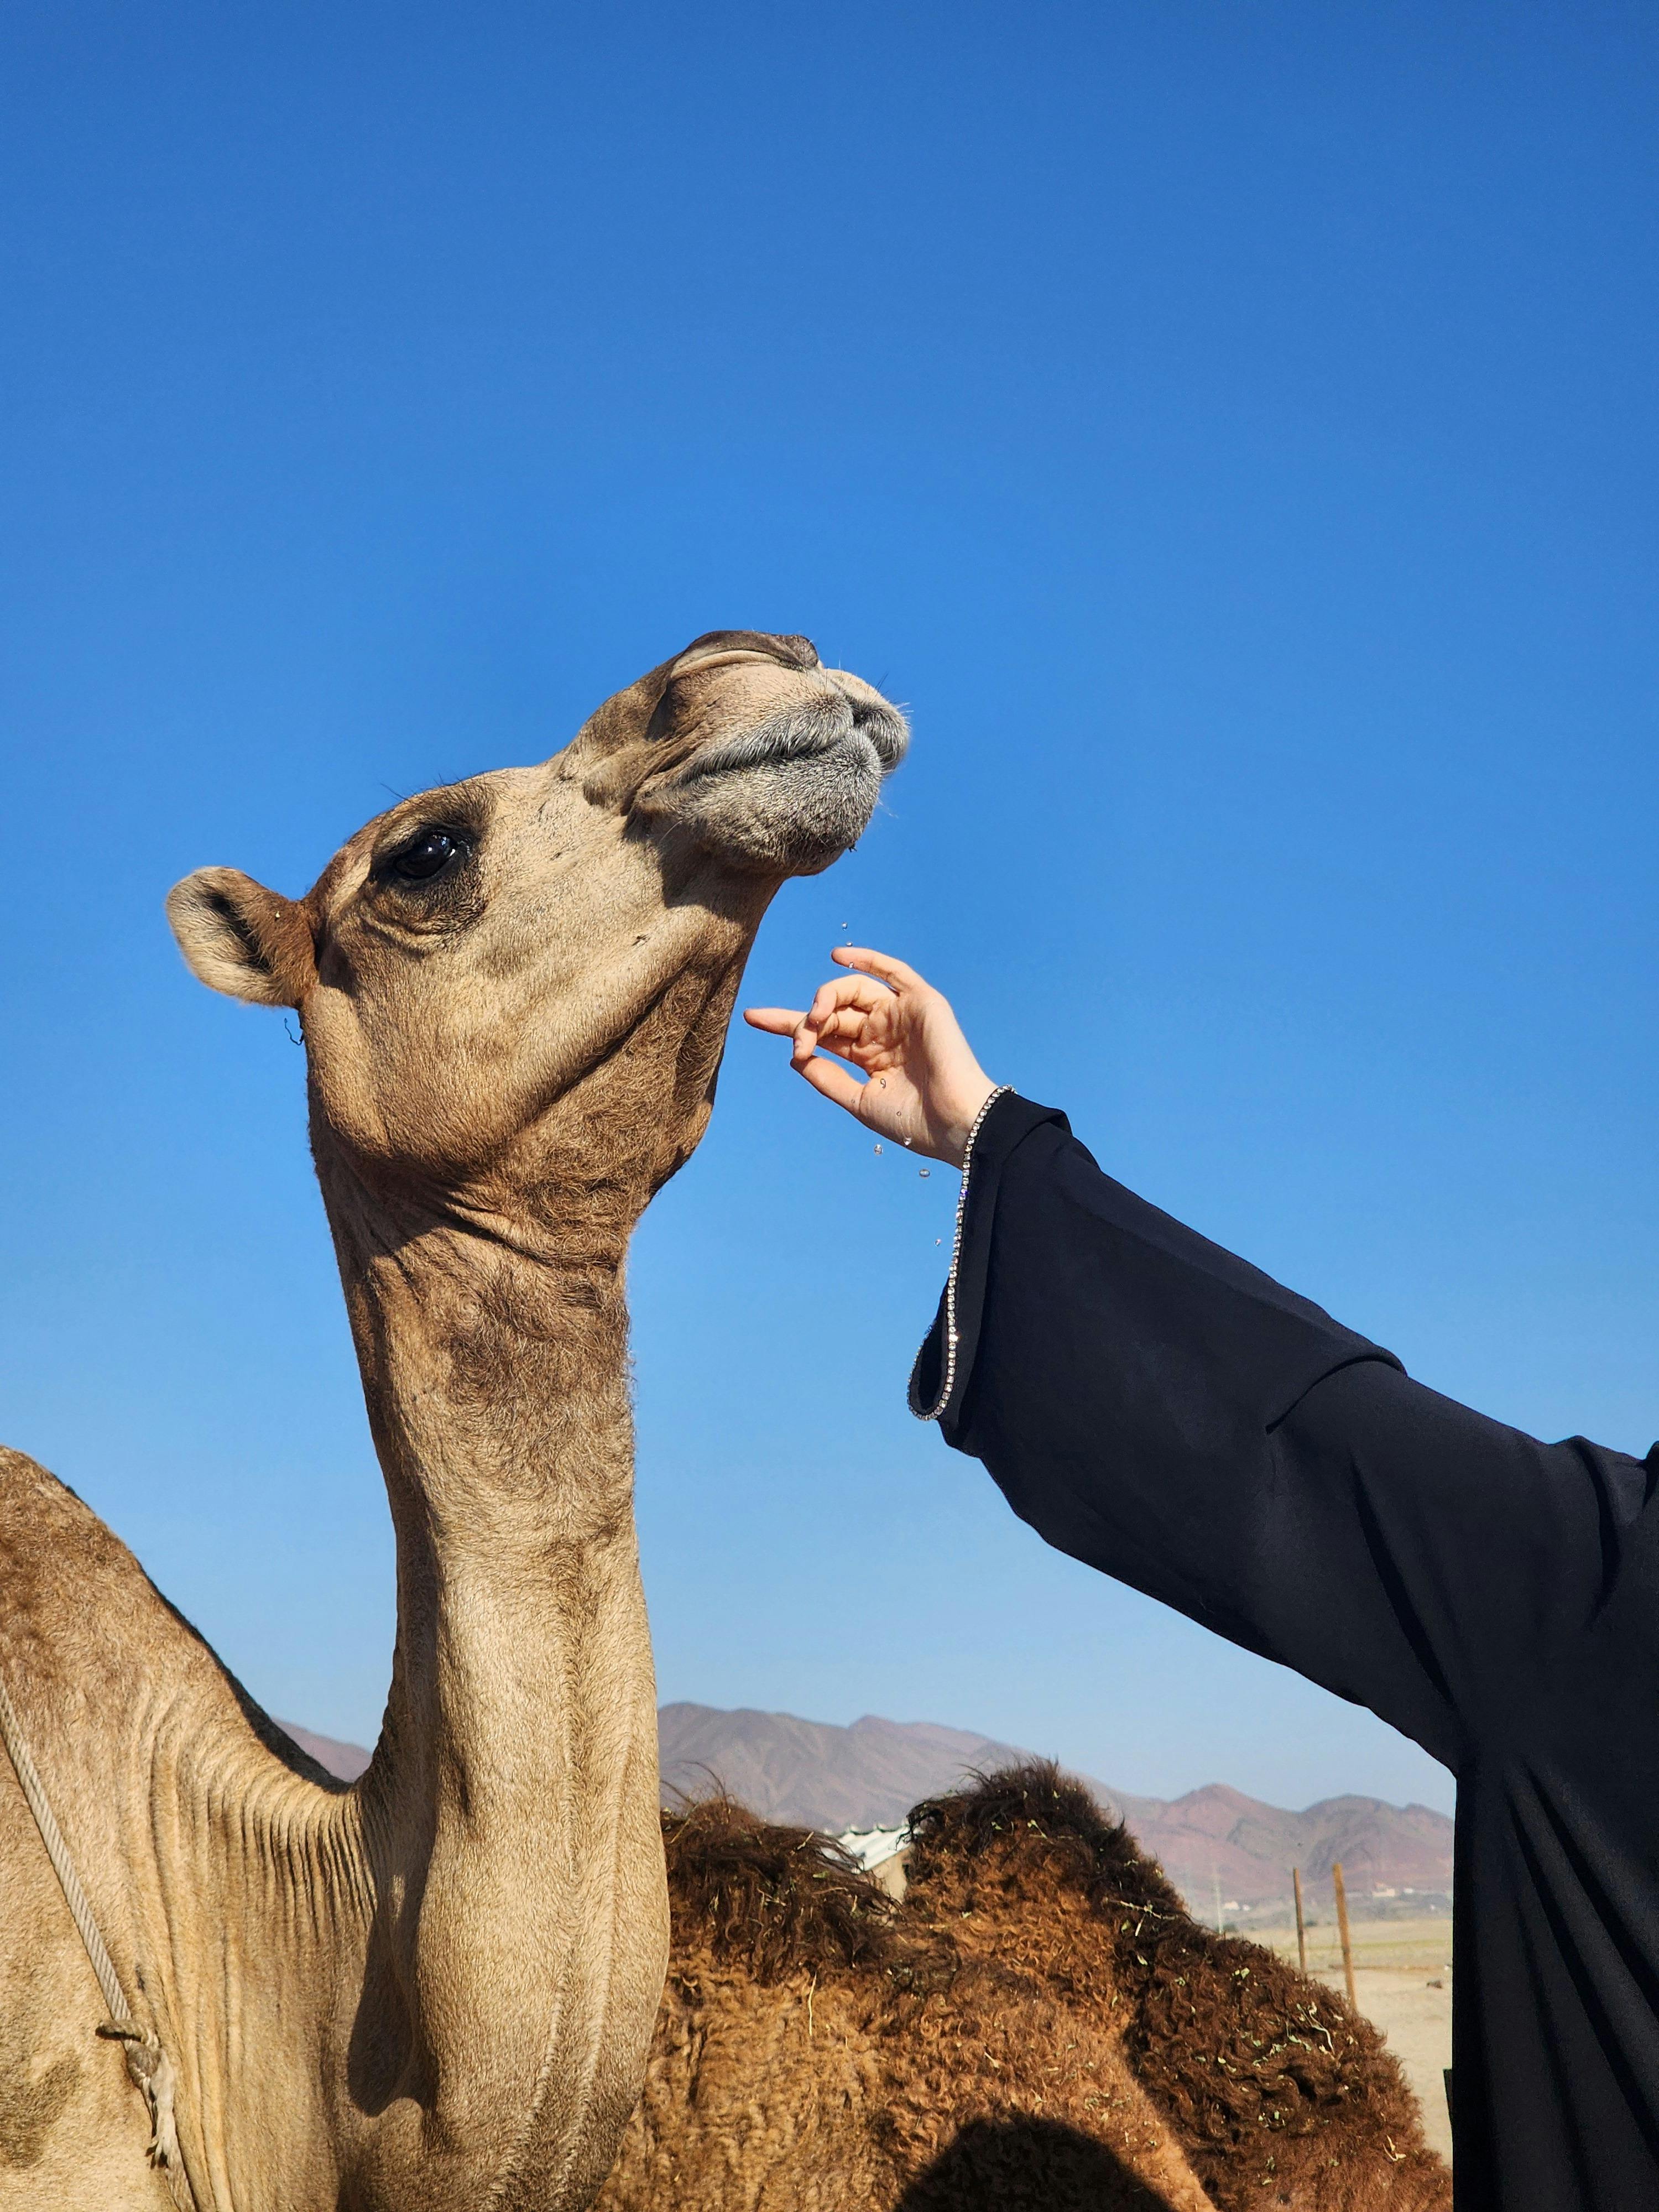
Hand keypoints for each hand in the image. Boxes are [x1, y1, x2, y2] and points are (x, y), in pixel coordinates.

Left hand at [743, 948, 996, 1167]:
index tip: (752, 1017)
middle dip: (805, 1022)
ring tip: (814, 1019)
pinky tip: (837, 958)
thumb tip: (795, 1055)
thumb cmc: (912, 1122)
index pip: (822, 1034)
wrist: (954, 1124)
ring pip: (852, 992)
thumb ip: (826, 1076)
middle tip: (797, 1041)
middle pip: (832, 1013)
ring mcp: (901, 1016)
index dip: (788, 1025)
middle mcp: (882, 1033)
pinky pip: (892, 972)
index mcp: (869, 1058)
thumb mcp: (857, 1101)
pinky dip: (866, 960)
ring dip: (826, 1000)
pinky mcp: (920, 1003)